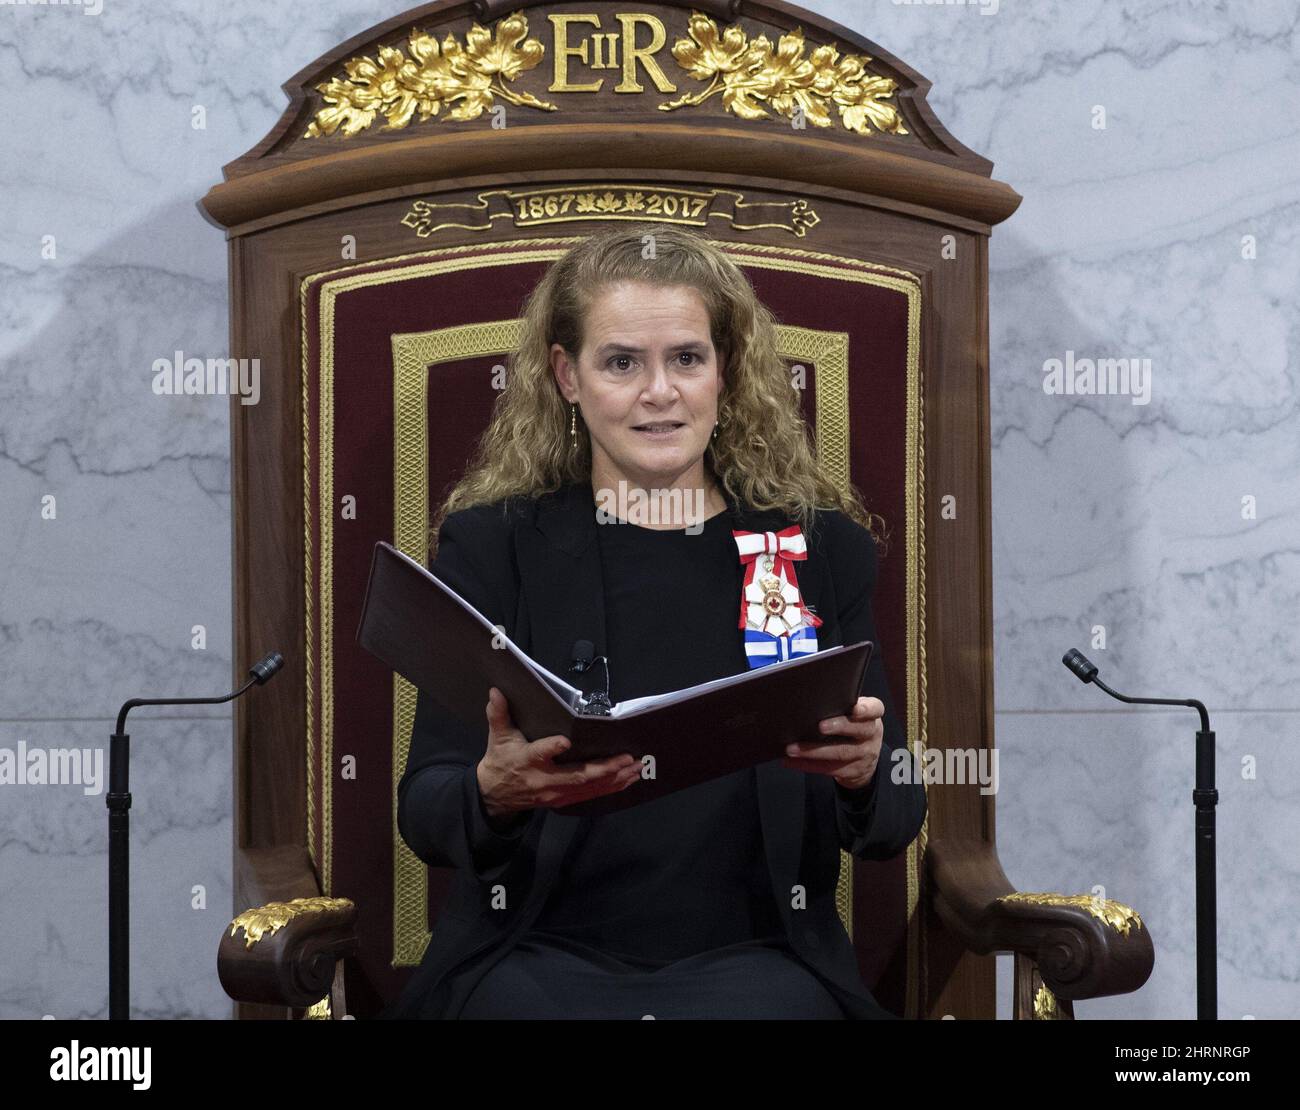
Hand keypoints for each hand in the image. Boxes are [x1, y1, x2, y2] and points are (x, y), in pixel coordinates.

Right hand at [476, 686, 639, 816]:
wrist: (495, 794)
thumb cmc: (501, 760)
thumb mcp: (498, 737)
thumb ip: (498, 714)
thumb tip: (496, 691)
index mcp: (526, 760)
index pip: (539, 753)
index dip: (551, 748)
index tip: (566, 741)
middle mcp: (544, 779)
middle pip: (576, 775)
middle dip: (604, 768)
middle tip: (627, 758)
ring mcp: (556, 793)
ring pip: (589, 787)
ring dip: (615, 778)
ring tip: (636, 767)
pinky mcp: (564, 800)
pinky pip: (591, 795)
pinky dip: (612, 788)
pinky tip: (628, 779)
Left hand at [782, 696, 883, 790]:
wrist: (864, 760)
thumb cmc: (851, 726)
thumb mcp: (853, 714)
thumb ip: (841, 705)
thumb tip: (809, 699)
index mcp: (872, 716)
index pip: (875, 709)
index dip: (866, 709)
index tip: (854, 708)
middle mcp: (871, 734)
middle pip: (858, 730)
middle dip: (839, 727)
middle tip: (819, 726)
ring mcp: (863, 754)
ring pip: (840, 752)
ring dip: (813, 751)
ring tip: (792, 748)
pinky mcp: (852, 771)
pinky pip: (828, 768)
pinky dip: (807, 765)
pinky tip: (791, 761)